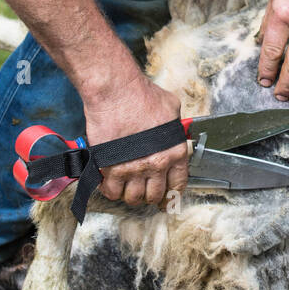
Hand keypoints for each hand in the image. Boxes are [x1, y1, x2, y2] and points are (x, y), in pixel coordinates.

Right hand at [84, 79, 188, 207]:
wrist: (116, 92)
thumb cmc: (142, 96)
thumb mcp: (172, 109)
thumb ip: (175, 127)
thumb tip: (174, 131)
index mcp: (174, 152)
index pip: (178, 184)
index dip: (173, 194)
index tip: (168, 198)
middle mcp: (156, 164)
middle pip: (154, 195)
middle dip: (151, 195)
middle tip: (145, 190)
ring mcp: (132, 168)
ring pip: (133, 197)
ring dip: (131, 194)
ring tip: (128, 187)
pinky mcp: (109, 168)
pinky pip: (111, 192)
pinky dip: (111, 191)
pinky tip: (112, 183)